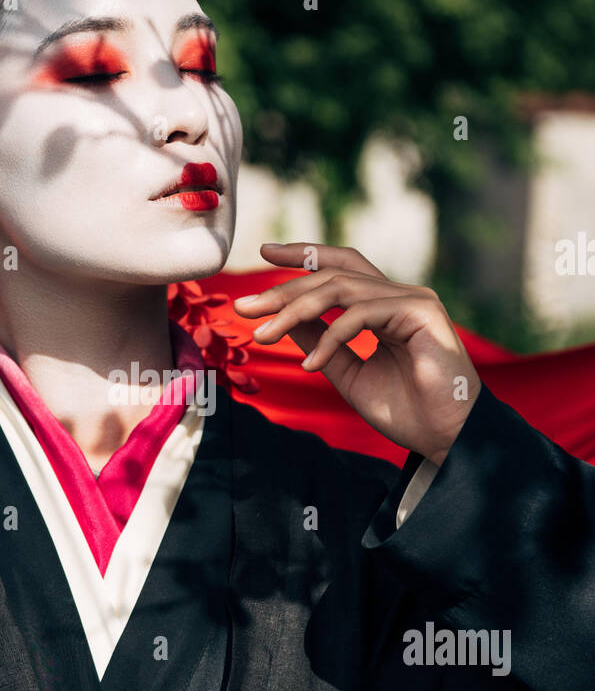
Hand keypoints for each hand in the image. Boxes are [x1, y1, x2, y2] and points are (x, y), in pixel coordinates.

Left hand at [234, 242, 481, 464]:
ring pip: (341, 289)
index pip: (340, 266)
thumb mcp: (347, 372)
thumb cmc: (406, 410)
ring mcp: (414, 299)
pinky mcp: (422, 312)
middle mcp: (400, 295)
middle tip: (244, 307)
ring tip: (264, 335)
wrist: (446, 438)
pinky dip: (330, 338)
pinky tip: (311, 365)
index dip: (303, 255)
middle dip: (283, 289)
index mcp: (385, 305)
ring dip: (295, 310)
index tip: (264, 252)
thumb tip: (284, 317)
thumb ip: (320, 341)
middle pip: (333, 274)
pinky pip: (362, 315)